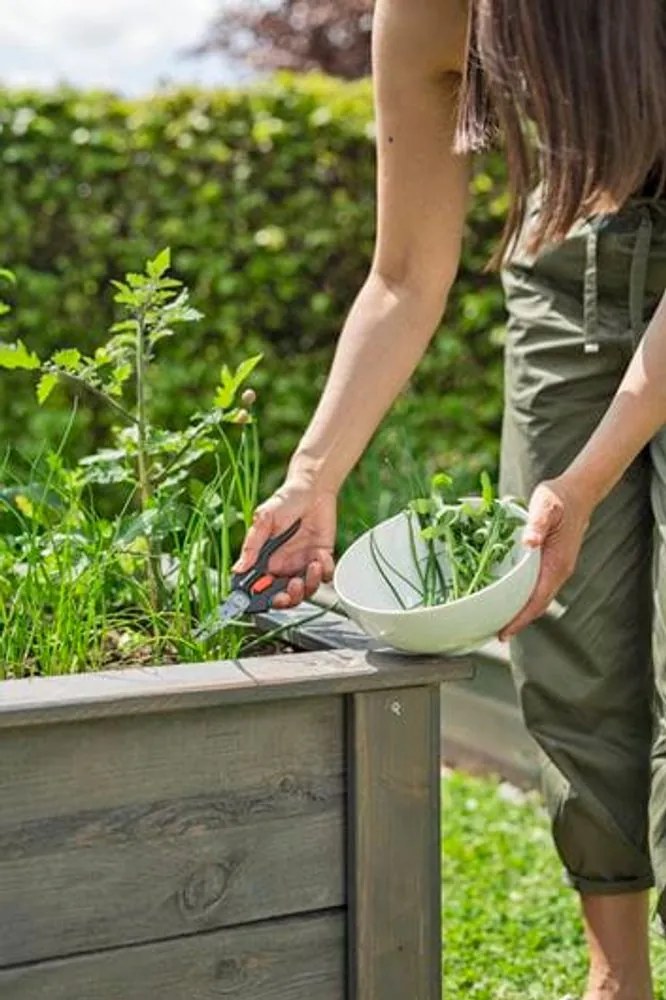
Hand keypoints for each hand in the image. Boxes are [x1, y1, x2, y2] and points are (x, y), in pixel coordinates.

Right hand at [232, 476, 336, 608]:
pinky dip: (325, 570)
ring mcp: (303, 563)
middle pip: (285, 597)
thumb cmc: (286, 500)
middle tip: (292, 587)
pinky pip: (325, 576)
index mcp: (266, 560)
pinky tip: (321, 555)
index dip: (262, 599)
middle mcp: (284, 565)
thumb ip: (252, 546)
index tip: (266, 598)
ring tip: (312, 565)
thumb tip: (238, 568)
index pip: (261, 588)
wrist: (313, 488)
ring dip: (309, 584)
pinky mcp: (321, 558)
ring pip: (306, 591)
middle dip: (289, 598)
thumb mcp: (264, 520)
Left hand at [497, 475, 592, 640]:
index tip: (505, 632)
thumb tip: (528, 543)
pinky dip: (523, 597)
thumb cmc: (560, 498)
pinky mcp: (552, 563)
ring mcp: (556, 568)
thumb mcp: (546, 506)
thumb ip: (537, 524)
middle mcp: (559, 571)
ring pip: (537, 598)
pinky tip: (508, 597)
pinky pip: (537, 587)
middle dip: (518, 622)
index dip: (521, 618)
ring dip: (520, 611)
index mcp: (557, 563)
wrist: (577, 492)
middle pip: (537, 605)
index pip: (538, 600)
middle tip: (495, 634)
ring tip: (498, 622)